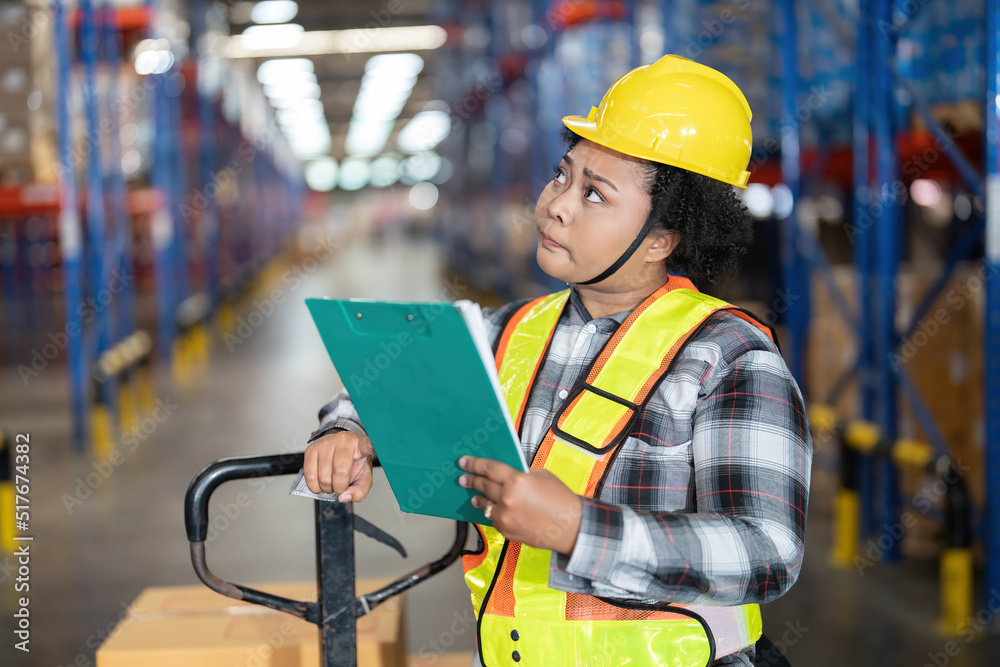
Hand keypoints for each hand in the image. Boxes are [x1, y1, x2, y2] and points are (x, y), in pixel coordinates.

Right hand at [303, 429, 374, 501]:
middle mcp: (343, 440)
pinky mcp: (311, 449)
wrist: (337, 450)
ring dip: (327, 488)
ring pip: (323, 477)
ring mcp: (326, 443)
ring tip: (331, 483)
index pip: (368, 444)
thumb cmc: (353, 464)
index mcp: (360, 445)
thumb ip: (359, 491)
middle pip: (340, 471)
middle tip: (341, 486)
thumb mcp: (363, 478)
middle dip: (339, 487)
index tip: (378, 444)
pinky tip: (321, 483)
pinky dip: (315, 487)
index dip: (372, 445)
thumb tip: (344, 497)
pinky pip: (309, 476)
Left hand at [458, 456, 581, 554]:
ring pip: (485, 504)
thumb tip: (506, 475)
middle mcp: (506, 498)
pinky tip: (494, 510)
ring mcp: (505, 516)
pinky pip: (494, 518)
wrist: (571, 527)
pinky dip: (494, 513)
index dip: (474, 464)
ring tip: (474, 496)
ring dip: (479, 499)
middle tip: (463, 478)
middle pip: (483, 486)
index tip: (463, 462)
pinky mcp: (506, 530)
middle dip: (471, 481)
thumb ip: (521, 474)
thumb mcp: (541, 476)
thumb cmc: (560, 499)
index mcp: (516, 480)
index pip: (488, 468)